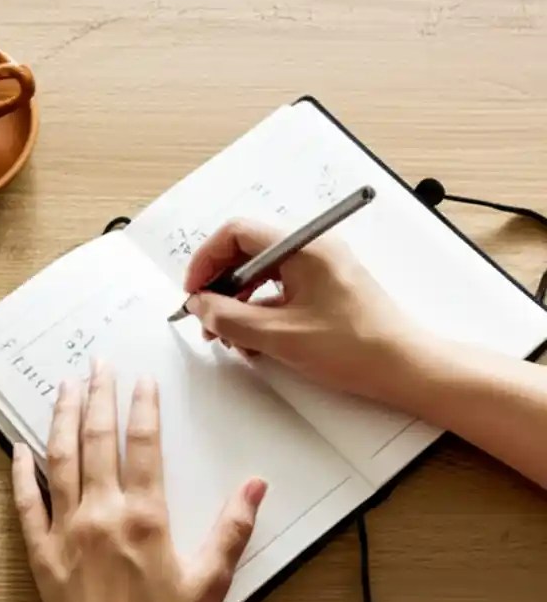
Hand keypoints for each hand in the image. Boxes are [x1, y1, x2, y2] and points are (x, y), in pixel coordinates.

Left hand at [11, 361, 266, 601]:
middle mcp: (101, 514)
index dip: (142, 406)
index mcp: (144, 516)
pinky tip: (18, 447)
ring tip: (64, 387)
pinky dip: (20, 472)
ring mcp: (66, 530)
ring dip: (61, 418)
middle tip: (98, 366)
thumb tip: (256, 484)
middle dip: (97, 397)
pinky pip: (26, 503)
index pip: (143, 445)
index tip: (141, 380)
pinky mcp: (41, 552)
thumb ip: (233, 529)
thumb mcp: (210, 582)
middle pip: (96, 440)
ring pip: (59, 459)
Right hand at [183, 218, 421, 404]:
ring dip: (237, 303)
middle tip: (205, 317)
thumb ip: (229, 318)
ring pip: (260, 274)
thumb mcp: (279, 335)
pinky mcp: (324, 287)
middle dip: (220, 286)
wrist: (406, 368)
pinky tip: (253, 341)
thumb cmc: (356, 348)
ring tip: (228, 336)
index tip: (195, 291)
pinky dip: (259, 311)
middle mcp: (311, 248)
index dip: (207, 260)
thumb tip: (199, 306)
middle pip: (246, 253)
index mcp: (303, 246)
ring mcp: (319, 267)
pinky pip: (279, 289)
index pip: (237, 233)